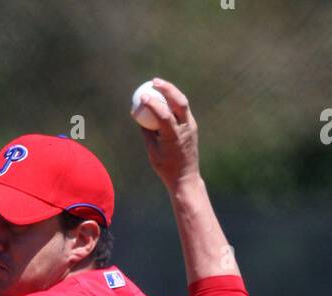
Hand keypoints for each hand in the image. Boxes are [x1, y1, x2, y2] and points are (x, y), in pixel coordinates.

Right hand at [138, 77, 200, 193]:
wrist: (186, 178)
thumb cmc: (166, 168)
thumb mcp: (152, 152)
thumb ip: (147, 133)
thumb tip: (139, 116)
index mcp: (173, 137)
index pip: (163, 115)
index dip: (152, 103)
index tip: (142, 97)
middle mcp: (185, 129)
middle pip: (179, 101)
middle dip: (167, 88)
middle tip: (153, 82)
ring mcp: (191, 127)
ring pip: (183, 102)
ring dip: (171, 91)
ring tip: (158, 84)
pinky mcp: (193, 126)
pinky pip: (183, 109)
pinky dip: (173, 101)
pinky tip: (164, 97)